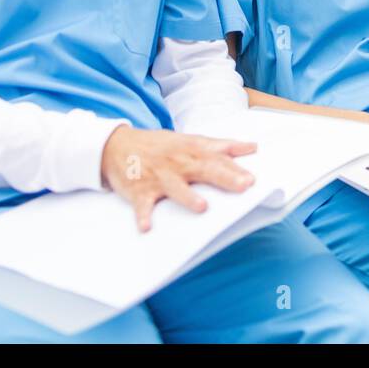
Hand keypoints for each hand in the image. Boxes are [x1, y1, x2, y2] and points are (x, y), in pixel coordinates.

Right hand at [100, 125, 257, 231]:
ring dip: (188, 197)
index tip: (252, 178)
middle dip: (224, 177)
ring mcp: (158, 177)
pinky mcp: (139, 190)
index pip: (217, 158)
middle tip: (243, 185)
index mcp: (191, 149)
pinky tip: (146, 227)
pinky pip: (142, 206)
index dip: (235, 167)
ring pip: (175, 187)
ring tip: (202, 207)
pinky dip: (143, 216)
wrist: (116, 145)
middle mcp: (177, 162)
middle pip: (204, 169)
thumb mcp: (190, 140)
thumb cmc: (160, 145)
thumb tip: (252, 147)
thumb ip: (220, 145)